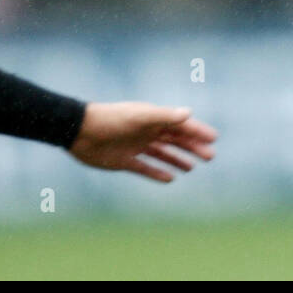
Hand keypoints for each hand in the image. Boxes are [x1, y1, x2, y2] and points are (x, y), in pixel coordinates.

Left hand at [69, 102, 217, 182]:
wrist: (79, 132)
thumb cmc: (110, 119)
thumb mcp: (139, 116)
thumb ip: (163, 116)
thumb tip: (189, 114)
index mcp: (151, 118)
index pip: (180, 125)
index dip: (197, 131)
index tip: (214, 139)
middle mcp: (145, 131)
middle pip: (174, 140)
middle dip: (192, 147)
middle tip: (210, 156)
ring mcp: (135, 146)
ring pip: (162, 153)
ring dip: (177, 159)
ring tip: (192, 168)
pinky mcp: (123, 160)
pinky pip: (145, 167)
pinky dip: (157, 172)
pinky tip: (169, 178)